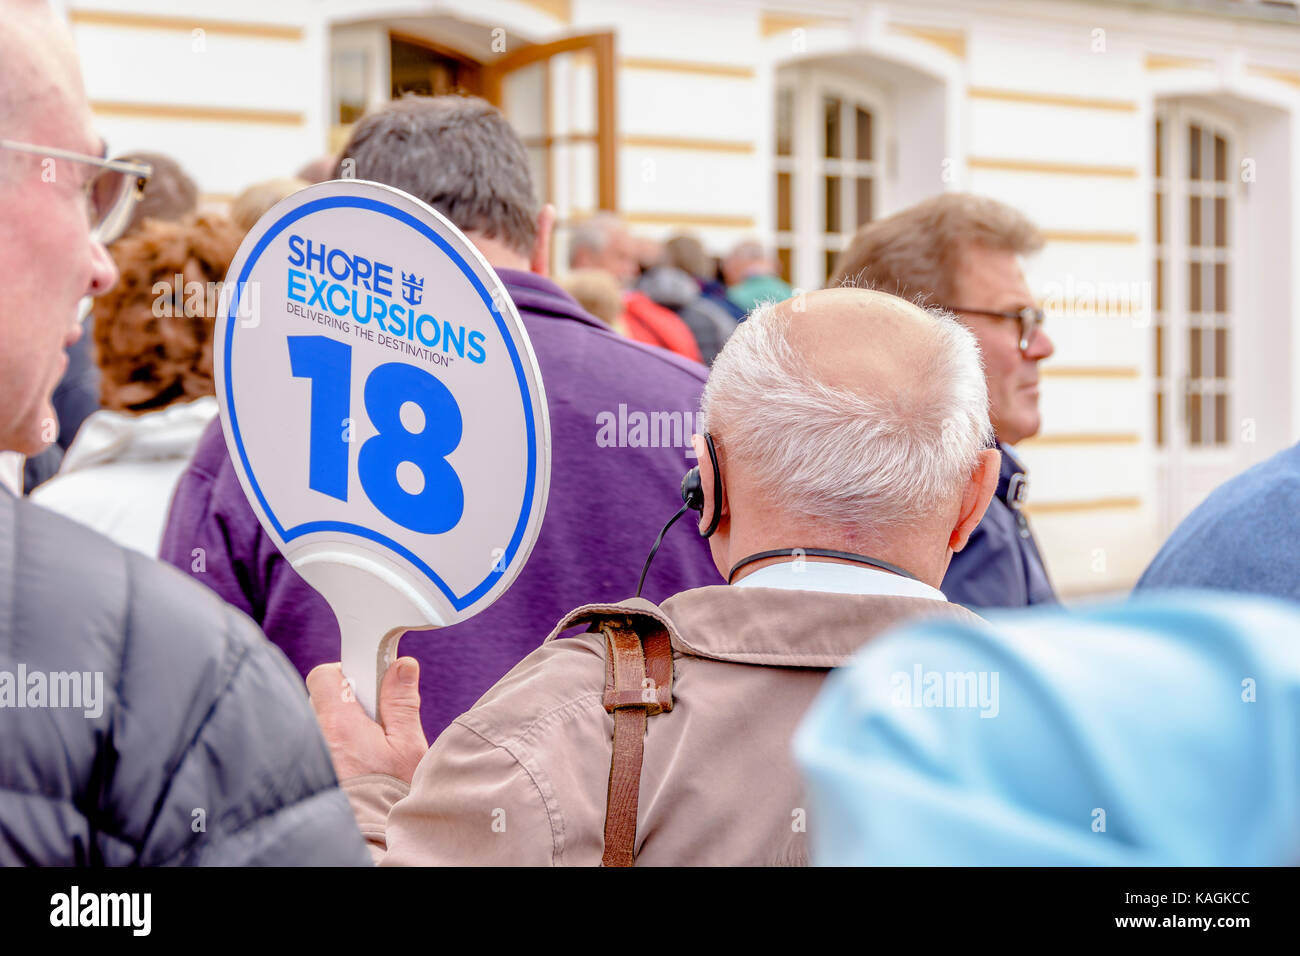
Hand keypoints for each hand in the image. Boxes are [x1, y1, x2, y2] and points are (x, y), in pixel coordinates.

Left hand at [307, 657, 427, 783]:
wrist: (371, 836)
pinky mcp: (307, 770)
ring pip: (318, 722)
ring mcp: (307, 753)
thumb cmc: (389, 795)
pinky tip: (351, 764)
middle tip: (371, 722)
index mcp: (338, 723)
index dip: (349, 673)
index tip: (370, 685)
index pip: (325, 675)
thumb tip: (402, 667)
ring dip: (338, 726)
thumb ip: (402, 702)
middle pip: (321, 698)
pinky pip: (315, 744)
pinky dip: (332, 746)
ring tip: (362, 748)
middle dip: (346, 702)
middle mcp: (314, 735)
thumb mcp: (407, 746)